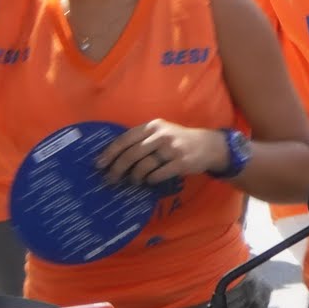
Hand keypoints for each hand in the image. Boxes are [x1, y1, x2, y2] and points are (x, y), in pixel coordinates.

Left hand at [96, 121, 226, 186]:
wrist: (209, 145)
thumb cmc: (178, 140)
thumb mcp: (161, 133)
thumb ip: (141, 140)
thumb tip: (114, 157)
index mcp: (152, 126)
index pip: (125, 139)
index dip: (110, 153)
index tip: (99, 164)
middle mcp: (161, 135)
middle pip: (131, 154)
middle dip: (118, 169)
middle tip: (111, 179)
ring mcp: (172, 149)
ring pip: (144, 165)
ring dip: (135, 176)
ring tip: (134, 181)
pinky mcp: (182, 162)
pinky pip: (159, 174)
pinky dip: (151, 179)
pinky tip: (150, 181)